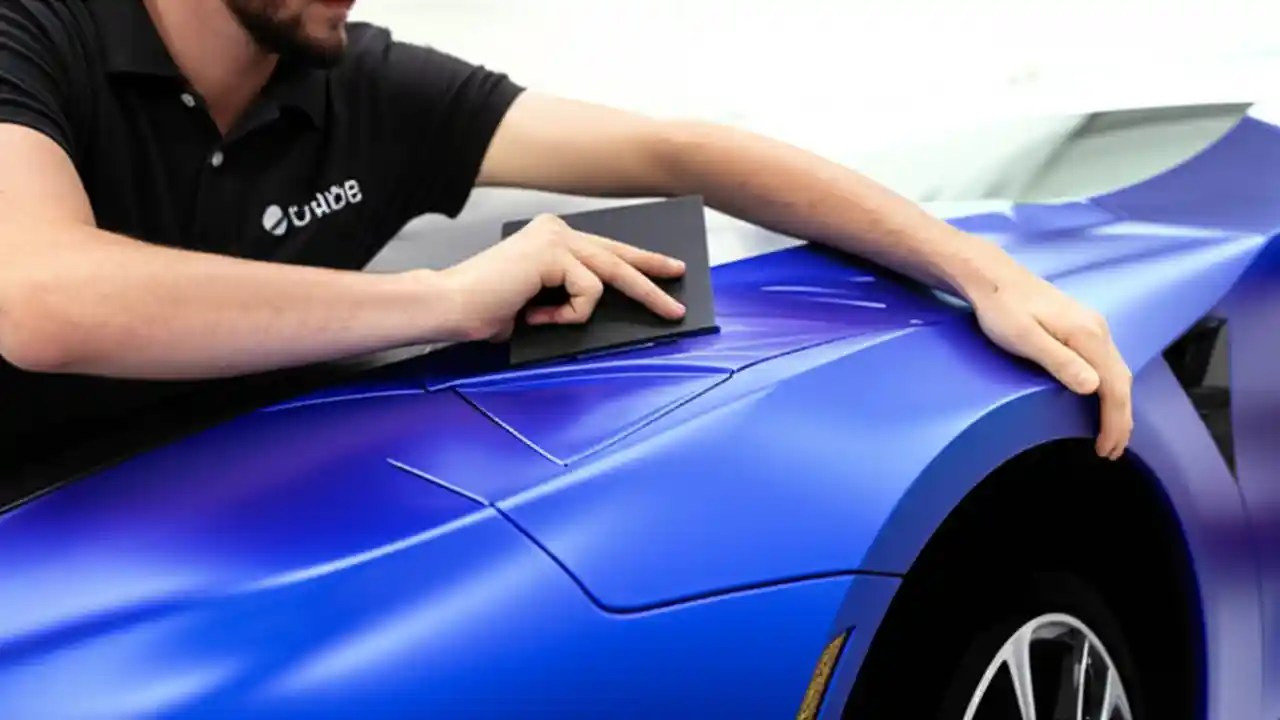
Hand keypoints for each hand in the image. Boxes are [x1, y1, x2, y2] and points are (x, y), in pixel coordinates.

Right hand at [434, 213, 686, 341]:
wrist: (452, 308)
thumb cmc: (489, 310)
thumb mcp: (544, 302)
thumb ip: (572, 296)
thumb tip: (610, 308)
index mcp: (552, 237)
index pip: (607, 250)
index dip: (639, 262)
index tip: (666, 271)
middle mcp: (557, 230)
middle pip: (619, 257)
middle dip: (653, 280)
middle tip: (677, 304)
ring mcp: (556, 238)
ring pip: (611, 273)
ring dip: (587, 311)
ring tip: (548, 321)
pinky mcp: (553, 252)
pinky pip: (588, 293)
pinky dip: (566, 315)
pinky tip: (533, 315)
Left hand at [966, 257, 1133, 459]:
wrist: (991, 277)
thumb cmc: (1001, 309)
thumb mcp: (1025, 338)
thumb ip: (1059, 361)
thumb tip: (1093, 387)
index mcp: (1088, 335)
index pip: (1114, 387)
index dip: (1114, 421)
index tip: (1106, 449)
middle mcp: (1098, 330)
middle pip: (1122, 381)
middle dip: (1121, 419)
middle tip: (1112, 451)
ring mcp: (1092, 326)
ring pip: (1116, 372)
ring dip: (1118, 405)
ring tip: (1111, 434)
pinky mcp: (1081, 325)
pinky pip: (1106, 363)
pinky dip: (1110, 388)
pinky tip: (1101, 399)